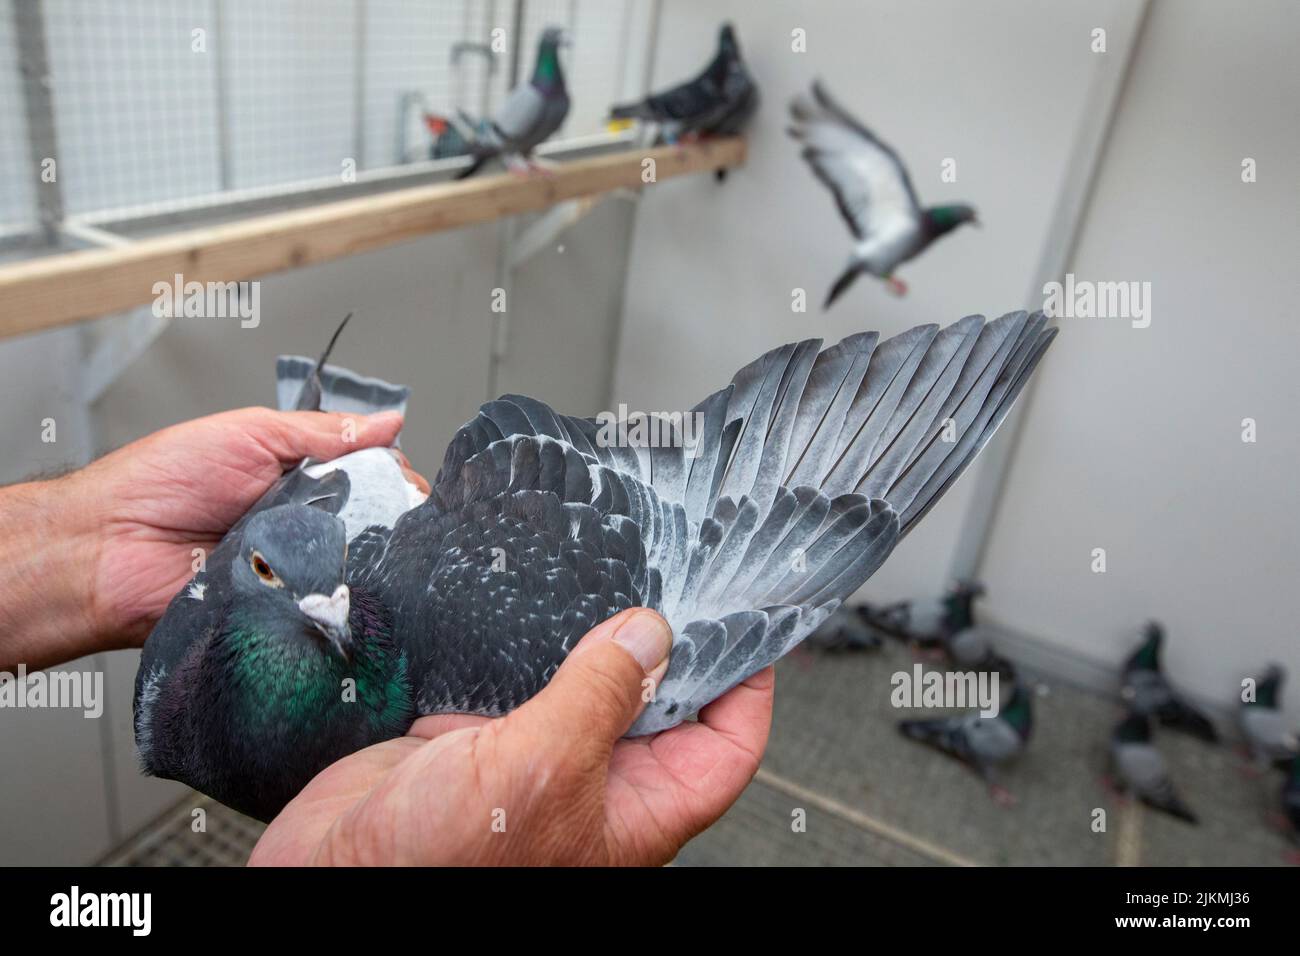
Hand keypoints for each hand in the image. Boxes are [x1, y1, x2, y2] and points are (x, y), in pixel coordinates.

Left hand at [0, 407, 426, 669]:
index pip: (367, 478)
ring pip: (352, 566)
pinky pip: (321, 604)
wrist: (105, 548)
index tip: (407, 481)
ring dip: (354, 553)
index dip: (392, 478)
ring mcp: (292, 570)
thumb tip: (387, 423)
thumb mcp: (249, 434)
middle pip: (369, 524)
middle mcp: (300, 526)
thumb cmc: (159, 483)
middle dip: (383, 517)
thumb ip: (321, 431)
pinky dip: (328, 593)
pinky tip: (329, 581)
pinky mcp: (281, 610)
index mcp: (296, 479)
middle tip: (388, 514)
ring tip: (350, 544)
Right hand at [250, 609, 773, 865]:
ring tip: (613, 573)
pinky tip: (534, 597)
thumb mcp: (545, 769)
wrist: (331, 873)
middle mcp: (592, 784)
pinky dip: (531, 637)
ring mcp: (536, 757)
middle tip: (678, 577)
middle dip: (671, 644)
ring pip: (590, 683)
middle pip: (662, 705)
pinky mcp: (477, 736)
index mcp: (634, 813)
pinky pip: (523, 677)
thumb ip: (600, 695)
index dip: (746, 683)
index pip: (725, 745)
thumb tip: (650, 634)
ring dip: (597, 633)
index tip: (749, 622)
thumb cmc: (437, 868)